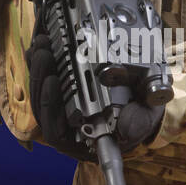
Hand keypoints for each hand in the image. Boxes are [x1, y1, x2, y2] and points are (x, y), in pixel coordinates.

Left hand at [26, 34, 162, 160]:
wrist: (144, 98)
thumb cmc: (141, 110)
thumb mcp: (148, 113)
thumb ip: (140, 120)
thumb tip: (126, 129)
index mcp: (87, 138)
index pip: (57, 133)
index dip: (49, 109)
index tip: (52, 82)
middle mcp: (70, 127)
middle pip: (42, 107)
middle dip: (41, 77)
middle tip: (45, 55)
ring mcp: (62, 109)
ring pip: (39, 92)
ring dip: (38, 67)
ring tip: (43, 46)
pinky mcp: (58, 92)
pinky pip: (40, 81)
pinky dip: (36, 64)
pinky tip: (37, 47)